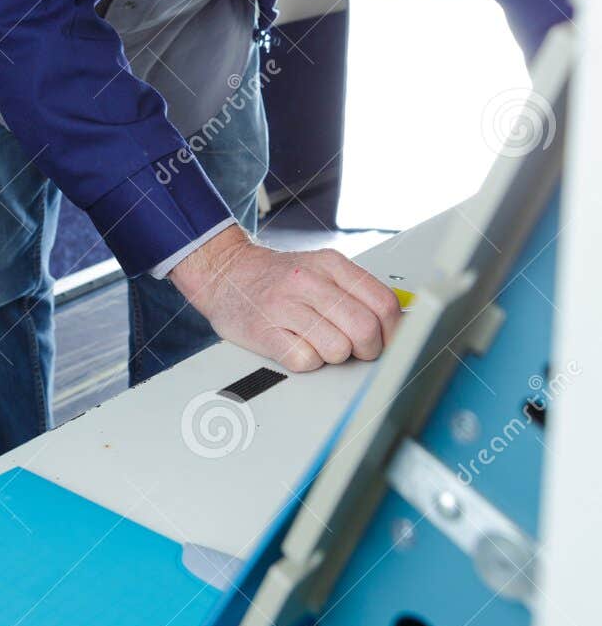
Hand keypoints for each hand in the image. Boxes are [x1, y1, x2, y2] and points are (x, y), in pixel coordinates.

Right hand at [173, 225, 402, 371]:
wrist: (226, 273)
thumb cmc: (279, 278)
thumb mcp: (322, 270)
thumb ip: (358, 292)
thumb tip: (400, 325)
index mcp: (331, 264)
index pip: (384, 304)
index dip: (393, 332)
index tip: (387, 343)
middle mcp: (308, 281)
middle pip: (365, 330)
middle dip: (367, 350)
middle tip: (355, 350)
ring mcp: (285, 305)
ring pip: (338, 350)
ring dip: (334, 356)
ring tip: (319, 343)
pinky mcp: (264, 331)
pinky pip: (305, 361)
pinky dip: (306, 361)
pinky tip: (297, 345)